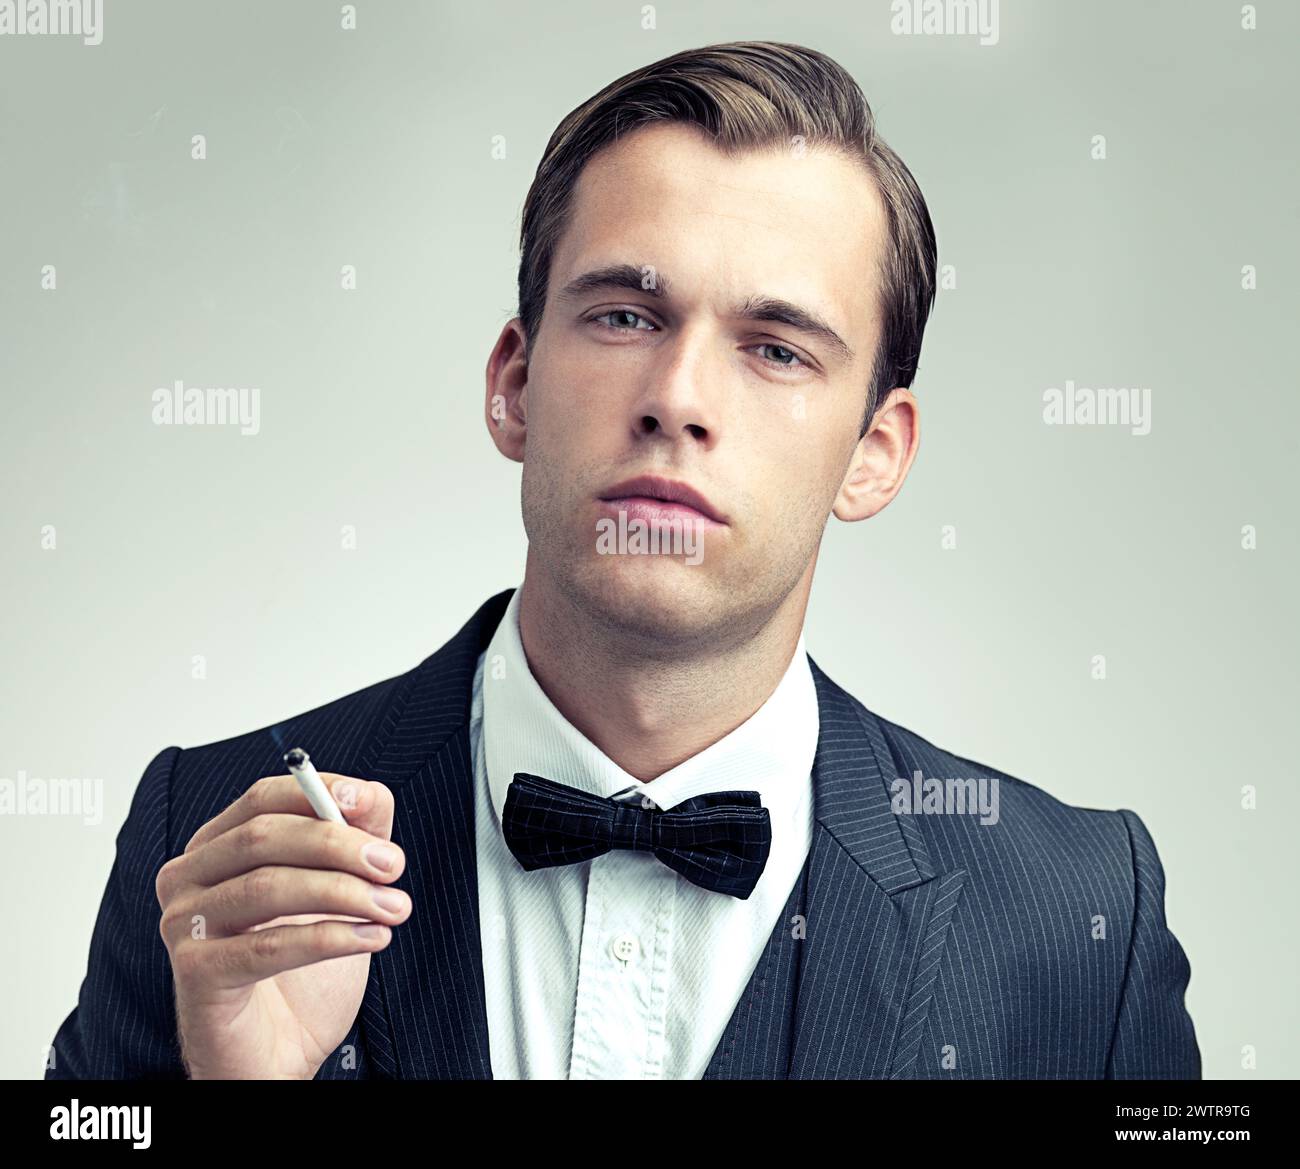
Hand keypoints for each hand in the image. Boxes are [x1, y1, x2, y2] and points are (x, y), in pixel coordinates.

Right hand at [155, 773, 408, 1078]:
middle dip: (339, 845)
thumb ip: (354, 837)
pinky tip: (372, 938)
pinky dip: (330, 937)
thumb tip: (369, 794)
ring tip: (392, 908)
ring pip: (267, 887)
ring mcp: (184, 925)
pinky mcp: (195, 973)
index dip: (318, 793)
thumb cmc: (300, 973)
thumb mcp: (339, 891)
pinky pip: (268, 946)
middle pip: (263, 837)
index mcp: (217, 848)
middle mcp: (188, 879)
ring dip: (344, 893)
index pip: (262, 799)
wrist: (275, 1055)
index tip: (368, 804)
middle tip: (392, 865)